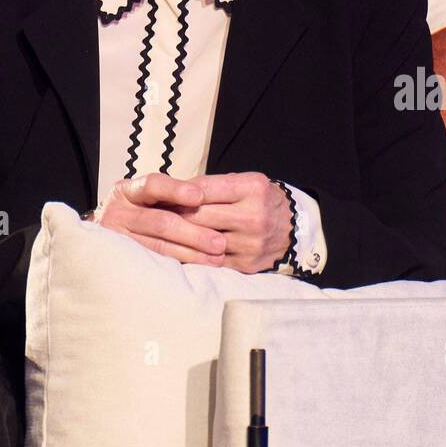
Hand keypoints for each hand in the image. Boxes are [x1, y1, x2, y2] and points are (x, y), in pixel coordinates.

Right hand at [87, 173, 228, 266]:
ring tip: (216, 258)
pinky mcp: (122, 260)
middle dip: (193, 233)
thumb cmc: (138, 211)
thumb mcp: (148, 196)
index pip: (152, 185)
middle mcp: (118, 213)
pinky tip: (199, 268)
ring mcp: (117, 238)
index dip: (176, 190)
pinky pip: (155, 264)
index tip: (200, 196)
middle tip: (219, 241)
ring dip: (191, 253)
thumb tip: (216, 191)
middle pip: (159, 221)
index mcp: (127, 191)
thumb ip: (175, 194)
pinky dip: (180, 265)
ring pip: (158, 246)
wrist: (103, 234)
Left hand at [166, 171, 292, 272]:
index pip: (204, 189)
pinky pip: (211, 260)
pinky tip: (179, 249)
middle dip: (173, 214)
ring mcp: (251, 243)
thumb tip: (174, 192)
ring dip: (179, 237)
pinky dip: (193, 254)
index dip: (177, 192)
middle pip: (200, 216)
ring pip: (203, 241)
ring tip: (161, 232)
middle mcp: (254, 216)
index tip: (158, 195)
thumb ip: (212, 186)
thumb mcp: (244, 182)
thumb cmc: (259, 199)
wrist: (293, 227)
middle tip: (152, 214)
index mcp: (252, 188)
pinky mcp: (246, 265)